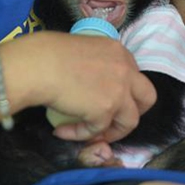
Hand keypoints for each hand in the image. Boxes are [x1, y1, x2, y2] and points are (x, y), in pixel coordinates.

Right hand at [19, 31, 155, 142]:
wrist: (37, 65)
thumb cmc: (48, 53)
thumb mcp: (83, 50)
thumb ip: (96, 64)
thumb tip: (90, 84)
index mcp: (119, 52)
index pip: (133, 74)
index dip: (124, 89)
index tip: (108, 98)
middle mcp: (125, 70)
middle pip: (147, 96)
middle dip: (135, 111)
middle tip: (116, 119)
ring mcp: (118, 91)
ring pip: (130, 121)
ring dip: (112, 131)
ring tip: (90, 134)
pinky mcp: (105, 111)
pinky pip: (98, 131)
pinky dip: (80, 134)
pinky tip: (61, 131)